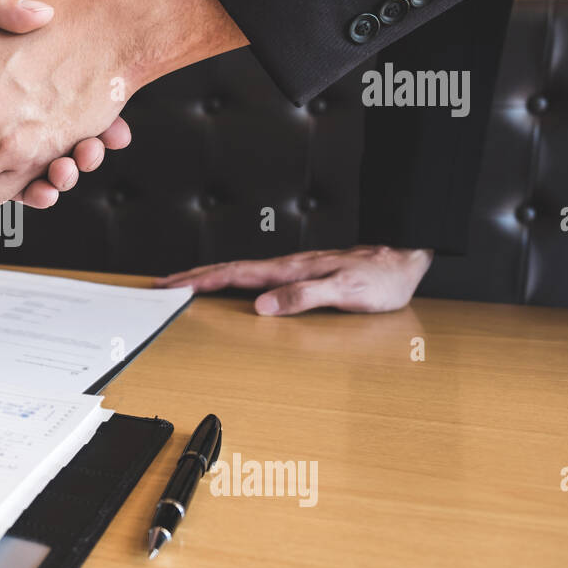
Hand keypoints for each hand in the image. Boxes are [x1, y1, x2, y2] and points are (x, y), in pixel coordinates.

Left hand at [0, 0, 127, 207]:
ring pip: (31, 167)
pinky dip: (26, 195)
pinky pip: (0, 191)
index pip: (51, 91)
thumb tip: (39, 10)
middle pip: (48, 136)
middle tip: (101, 144)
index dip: (84, 104)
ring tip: (80, 162)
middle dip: (77, 146)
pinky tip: (48, 185)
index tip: (110, 107)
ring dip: (58, 171)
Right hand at [155, 246, 434, 314]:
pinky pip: (254, 277)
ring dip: (208, 277)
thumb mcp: (346, 291)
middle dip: (193, 276)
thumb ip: (303, 297)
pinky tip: (229, 286)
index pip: (235, 275)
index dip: (201, 281)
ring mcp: (291, 270)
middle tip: (162, 284)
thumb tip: (263, 306)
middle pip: (229, 270)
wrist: (405, 260)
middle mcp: (286, 267)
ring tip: (185, 284)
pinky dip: (232, 280)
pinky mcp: (299, 275)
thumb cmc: (381, 277)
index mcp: (290, 270)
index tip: (173, 286)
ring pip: (239, 272)